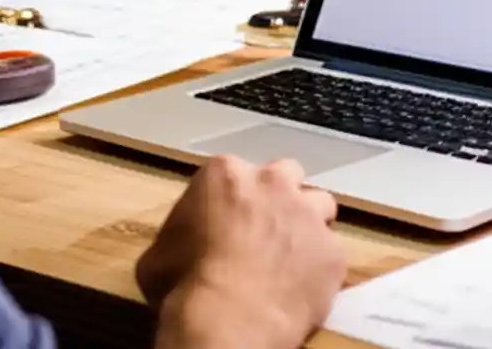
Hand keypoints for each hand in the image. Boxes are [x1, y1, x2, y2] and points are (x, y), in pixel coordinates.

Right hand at [140, 156, 346, 348]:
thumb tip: (173, 252)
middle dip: (279, 196)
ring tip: (293, 253)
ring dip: (308, 223)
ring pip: (320, 204)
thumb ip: (176, 239)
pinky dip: (321, 266)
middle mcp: (273, 183)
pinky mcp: (333, 250)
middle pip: (286, 175)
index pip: (235, 172)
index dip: (233, 198)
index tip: (228, 219)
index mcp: (225, 174)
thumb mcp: (158, 256)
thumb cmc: (186, 284)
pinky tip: (304, 284)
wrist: (228, 318)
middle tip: (266, 227)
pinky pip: (332, 252)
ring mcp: (308, 214)